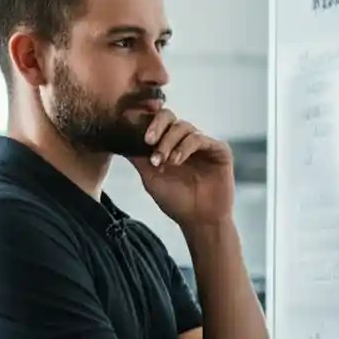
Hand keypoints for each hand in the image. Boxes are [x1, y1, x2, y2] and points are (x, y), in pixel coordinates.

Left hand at [130, 108, 234, 227]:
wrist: (199, 222)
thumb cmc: (176, 202)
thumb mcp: (150, 178)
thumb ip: (138, 158)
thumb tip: (119, 139)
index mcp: (170, 143)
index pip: (157, 121)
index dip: (146, 122)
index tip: (136, 134)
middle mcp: (186, 140)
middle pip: (170, 117)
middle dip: (157, 127)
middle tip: (148, 141)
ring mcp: (203, 143)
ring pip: (183, 127)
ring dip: (169, 142)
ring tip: (162, 161)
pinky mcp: (219, 149)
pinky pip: (199, 138)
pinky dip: (184, 147)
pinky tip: (176, 161)